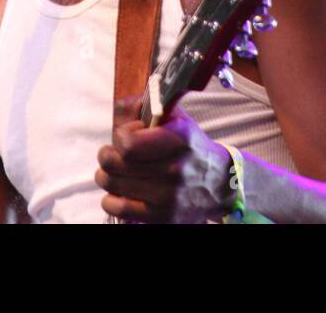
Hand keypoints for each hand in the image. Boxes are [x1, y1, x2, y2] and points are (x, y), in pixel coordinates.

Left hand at [95, 94, 236, 223]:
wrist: (219, 183)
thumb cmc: (189, 146)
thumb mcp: (174, 118)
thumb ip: (144, 108)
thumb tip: (121, 108)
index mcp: (178, 139)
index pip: (127, 143)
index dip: (121, 136)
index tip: (128, 135)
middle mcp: (174, 170)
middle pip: (114, 164)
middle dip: (107, 156)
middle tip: (113, 154)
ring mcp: (169, 197)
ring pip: (112, 186)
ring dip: (106, 177)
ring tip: (114, 172)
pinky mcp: (164, 217)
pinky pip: (120, 210)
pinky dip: (112, 201)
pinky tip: (119, 192)